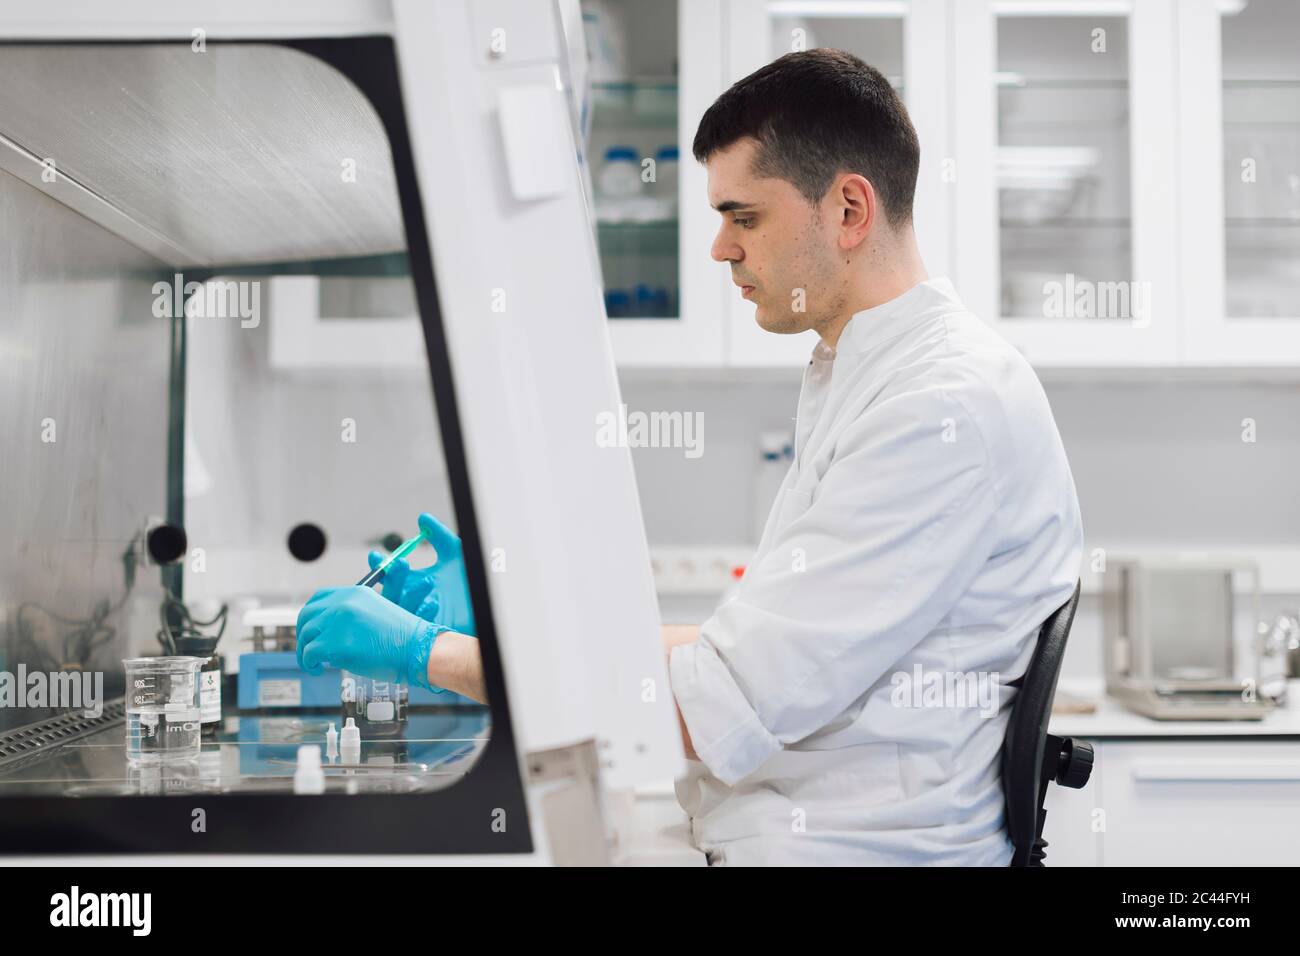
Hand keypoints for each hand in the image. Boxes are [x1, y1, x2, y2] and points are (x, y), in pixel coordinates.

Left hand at [296, 585, 439, 688]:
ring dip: (306, 651)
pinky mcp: (334, 643)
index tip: (312, 628)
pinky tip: (318, 669)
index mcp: (354, 593)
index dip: (311, 615)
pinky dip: (309, 664)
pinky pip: (309, 653)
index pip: (320, 598)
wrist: (417, 649)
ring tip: (315, 663)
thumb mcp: (378, 613)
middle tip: (308, 648)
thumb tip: (332, 630)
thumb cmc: (403, 638)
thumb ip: (354, 615)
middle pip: (307, 615)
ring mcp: (337, 622)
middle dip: (303, 633)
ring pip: (306, 635)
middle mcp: (342, 603)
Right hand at [369, 512, 475, 635]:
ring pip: (399, 610)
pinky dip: (422, 611)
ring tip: (430, 582)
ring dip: (410, 594)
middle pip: (388, 593)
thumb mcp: (456, 553)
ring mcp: (417, 618)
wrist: (490, 604)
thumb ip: (439, 535)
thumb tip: (423, 518)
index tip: (375, 555)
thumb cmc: (472, 581)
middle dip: (390, 578)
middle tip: (400, 564)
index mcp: (413, 583)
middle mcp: (411, 601)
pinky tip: (435, 601)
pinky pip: (415, 626)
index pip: (386, 575)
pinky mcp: (426, 634)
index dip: (378, 566)